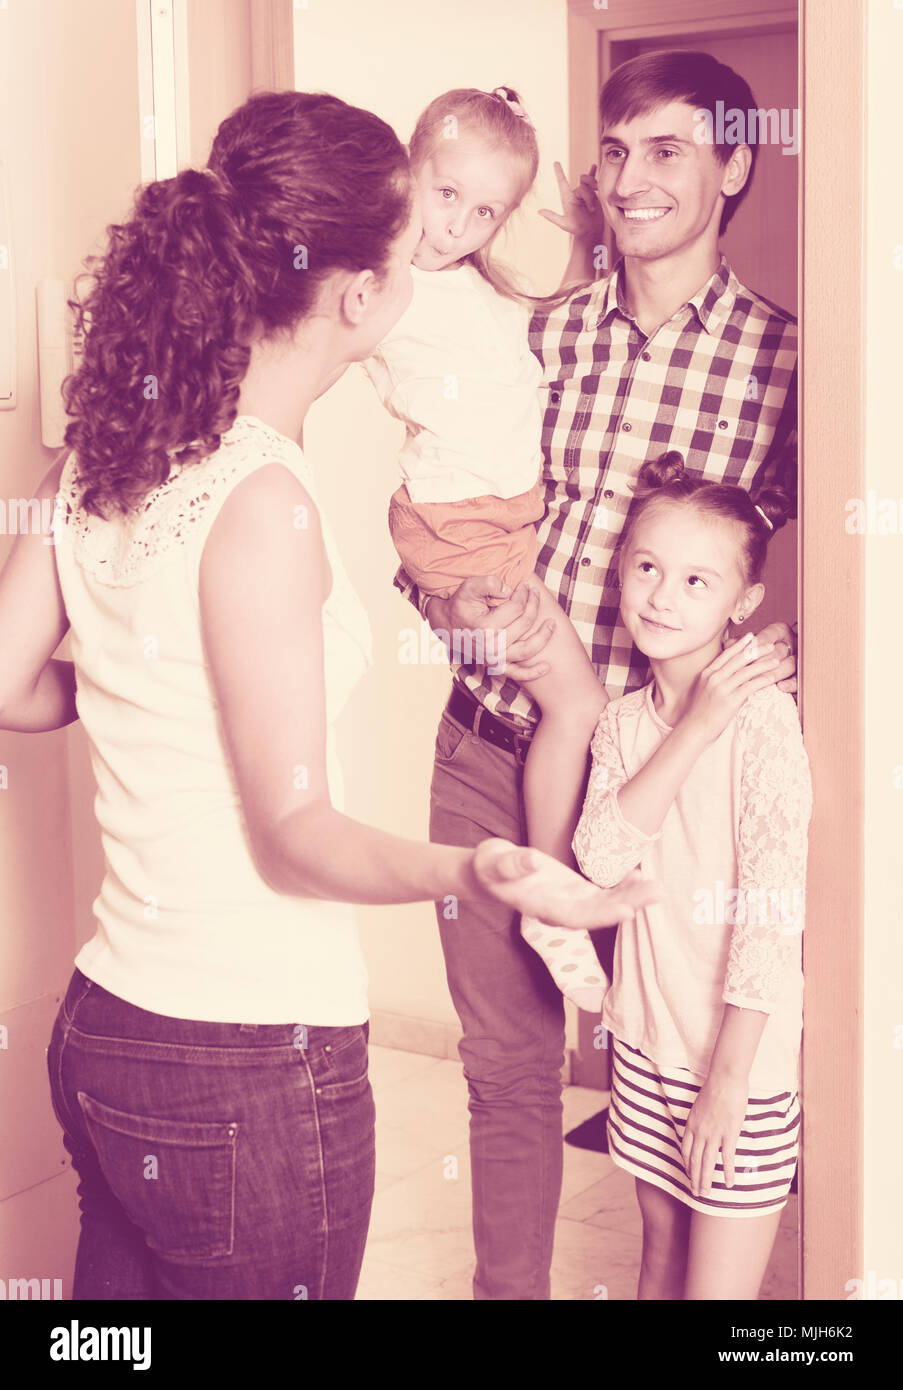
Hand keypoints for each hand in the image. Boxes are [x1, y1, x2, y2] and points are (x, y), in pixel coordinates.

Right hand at [428, 577, 554, 680]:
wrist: (447, 625)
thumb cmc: (460, 604)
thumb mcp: (469, 587)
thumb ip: (488, 583)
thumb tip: (509, 589)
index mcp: (484, 627)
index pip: (516, 608)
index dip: (523, 594)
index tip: (525, 585)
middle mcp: (490, 646)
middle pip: (524, 624)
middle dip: (533, 605)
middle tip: (536, 594)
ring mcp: (494, 658)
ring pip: (527, 649)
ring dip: (543, 636)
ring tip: (552, 623)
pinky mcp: (495, 666)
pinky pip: (516, 674)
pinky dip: (532, 673)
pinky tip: (546, 667)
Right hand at [471, 840, 658, 930]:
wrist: (488, 872)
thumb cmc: (489, 867)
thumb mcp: (495, 862)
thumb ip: (513, 864)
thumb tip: (532, 861)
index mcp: (542, 907)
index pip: (576, 916)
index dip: (602, 914)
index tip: (626, 911)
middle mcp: (560, 910)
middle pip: (598, 913)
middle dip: (628, 905)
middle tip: (655, 893)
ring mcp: (570, 901)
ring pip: (605, 905)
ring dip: (632, 898)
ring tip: (657, 888)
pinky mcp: (575, 891)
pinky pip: (602, 894)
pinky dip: (621, 888)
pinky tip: (640, 878)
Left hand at [538, 162, 606, 245]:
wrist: (590, 232)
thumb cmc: (576, 229)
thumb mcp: (564, 223)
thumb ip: (552, 216)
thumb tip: (539, 211)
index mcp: (567, 198)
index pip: (562, 182)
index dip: (559, 172)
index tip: (555, 162)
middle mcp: (575, 194)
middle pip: (582, 185)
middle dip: (588, 196)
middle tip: (591, 209)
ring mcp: (584, 193)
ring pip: (589, 184)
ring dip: (593, 195)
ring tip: (595, 206)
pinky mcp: (593, 194)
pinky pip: (593, 182)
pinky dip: (594, 174)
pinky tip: (594, 166)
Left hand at [681, 1073, 748, 1196]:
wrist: (724, 1079)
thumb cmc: (714, 1089)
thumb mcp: (699, 1106)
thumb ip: (699, 1120)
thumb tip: (701, 1128)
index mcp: (691, 1125)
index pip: (686, 1151)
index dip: (687, 1165)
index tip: (689, 1175)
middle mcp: (700, 1132)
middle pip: (694, 1161)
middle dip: (694, 1179)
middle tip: (696, 1193)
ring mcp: (714, 1134)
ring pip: (707, 1163)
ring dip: (706, 1180)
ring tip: (706, 1194)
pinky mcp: (728, 1134)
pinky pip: (727, 1158)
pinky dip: (727, 1172)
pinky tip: (728, 1183)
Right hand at [682, 633, 782, 743]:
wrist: (693, 729)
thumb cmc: (698, 713)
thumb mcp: (703, 690)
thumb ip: (714, 680)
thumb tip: (728, 674)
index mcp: (707, 673)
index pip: (726, 654)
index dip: (740, 645)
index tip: (751, 637)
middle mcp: (714, 677)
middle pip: (739, 659)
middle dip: (757, 650)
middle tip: (770, 645)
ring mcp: (722, 688)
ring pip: (747, 671)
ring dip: (764, 665)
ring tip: (776, 661)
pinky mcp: (730, 700)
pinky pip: (751, 686)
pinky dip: (763, 680)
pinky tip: (772, 678)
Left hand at [737, 619, 796, 693]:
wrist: (778, 667)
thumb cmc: (760, 654)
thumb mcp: (752, 646)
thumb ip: (741, 645)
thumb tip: (728, 644)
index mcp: (780, 631)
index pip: (769, 635)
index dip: (756, 643)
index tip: (745, 652)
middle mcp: (792, 643)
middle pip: (778, 651)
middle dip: (762, 662)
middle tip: (747, 671)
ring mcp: (799, 659)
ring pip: (790, 665)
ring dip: (774, 673)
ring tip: (759, 680)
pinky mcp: (801, 677)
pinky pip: (799, 680)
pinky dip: (791, 684)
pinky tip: (781, 687)